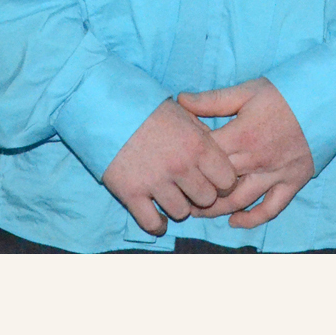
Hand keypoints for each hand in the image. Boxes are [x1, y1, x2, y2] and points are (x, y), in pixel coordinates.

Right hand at [100, 99, 239, 235]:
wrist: (108, 109)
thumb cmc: (148, 109)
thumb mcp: (182, 113)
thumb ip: (202, 134)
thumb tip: (214, 151)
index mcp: (197, 145)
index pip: (227, 180)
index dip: (223, 182)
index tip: (215, 181)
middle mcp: (180, 166)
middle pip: (207, 199)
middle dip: (202, 195)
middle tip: (191, 189)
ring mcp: (156, 182)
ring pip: (182, 212)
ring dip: (178, 207)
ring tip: (172, 198)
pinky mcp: (132, 193)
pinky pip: (152, 223)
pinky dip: (157, 225)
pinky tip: (159, 219)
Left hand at [177, 78, 314, 228]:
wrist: (327, 100)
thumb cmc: (285, 93)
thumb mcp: (247, 91)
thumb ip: (213, 100)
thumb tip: (181, 100)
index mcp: (241, 135)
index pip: (205, 154)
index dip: (187, 157)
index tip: (176, 159)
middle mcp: (256, 159)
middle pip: (216, 182)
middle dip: (194, 188)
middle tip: (177, 192)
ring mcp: (274, 174)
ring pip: (239, 200)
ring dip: (215, 209)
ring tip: (197, 210)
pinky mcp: (292, 182)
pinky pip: (271, 208)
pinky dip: (252, 219)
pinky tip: (235, 221)